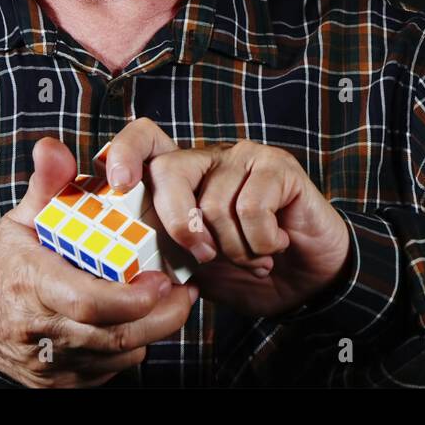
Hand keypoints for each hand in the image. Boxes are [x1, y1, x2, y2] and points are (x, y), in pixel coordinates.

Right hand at [0, 137, 198, 386]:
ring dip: (151, 331)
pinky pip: (108, 371)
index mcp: (31, 284)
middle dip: (160, 317)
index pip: (87, 302)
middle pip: (113, 336)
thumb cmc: (6, 262)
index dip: (131, 298)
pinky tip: (141, 323)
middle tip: (185, 292)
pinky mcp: (60, 382)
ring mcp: (51, 363)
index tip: (163, 280)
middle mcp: (41, 331)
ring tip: (173, 302)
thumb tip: (52, 147)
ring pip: (116, 356)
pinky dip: (130, 348)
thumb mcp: (22, 219)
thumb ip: (46, 184)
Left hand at [103, 119, 351, 317]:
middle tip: (206, 257)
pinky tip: (276, 244)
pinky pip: (252, 208)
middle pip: (168, 171)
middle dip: (180, 226)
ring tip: (254, 257)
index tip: (118, 183)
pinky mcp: (278, 166)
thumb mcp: (193, 267)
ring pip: (214, 204)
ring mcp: (244, 157)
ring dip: (235, 249)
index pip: (144, 140)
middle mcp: (209, 159)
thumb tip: (128, 251)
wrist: (306, 284)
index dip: (124, 152)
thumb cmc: (245, 272)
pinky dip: (261, 243)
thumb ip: (163, 251)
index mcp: (182, 177)